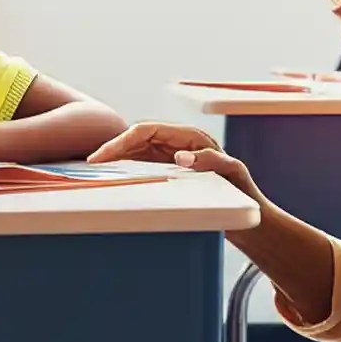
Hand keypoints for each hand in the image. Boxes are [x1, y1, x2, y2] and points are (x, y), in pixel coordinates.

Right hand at [88, 122, 256, 194]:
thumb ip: (212, 161)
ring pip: (136, 151)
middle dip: (113, 148)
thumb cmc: (242, 191)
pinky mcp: (169, 170)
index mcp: (191, 137)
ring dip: (116, 158)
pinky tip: (111, 178)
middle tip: (92, 164)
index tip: (104, 155)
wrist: (248, 211)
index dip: (123, 140)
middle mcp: (179, 142)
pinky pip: (142, 165)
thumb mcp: (232, 172)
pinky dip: (125, 169)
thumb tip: (181, 156)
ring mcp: (172, 156)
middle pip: (137, 138)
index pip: (148, 130)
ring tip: (95, 170)